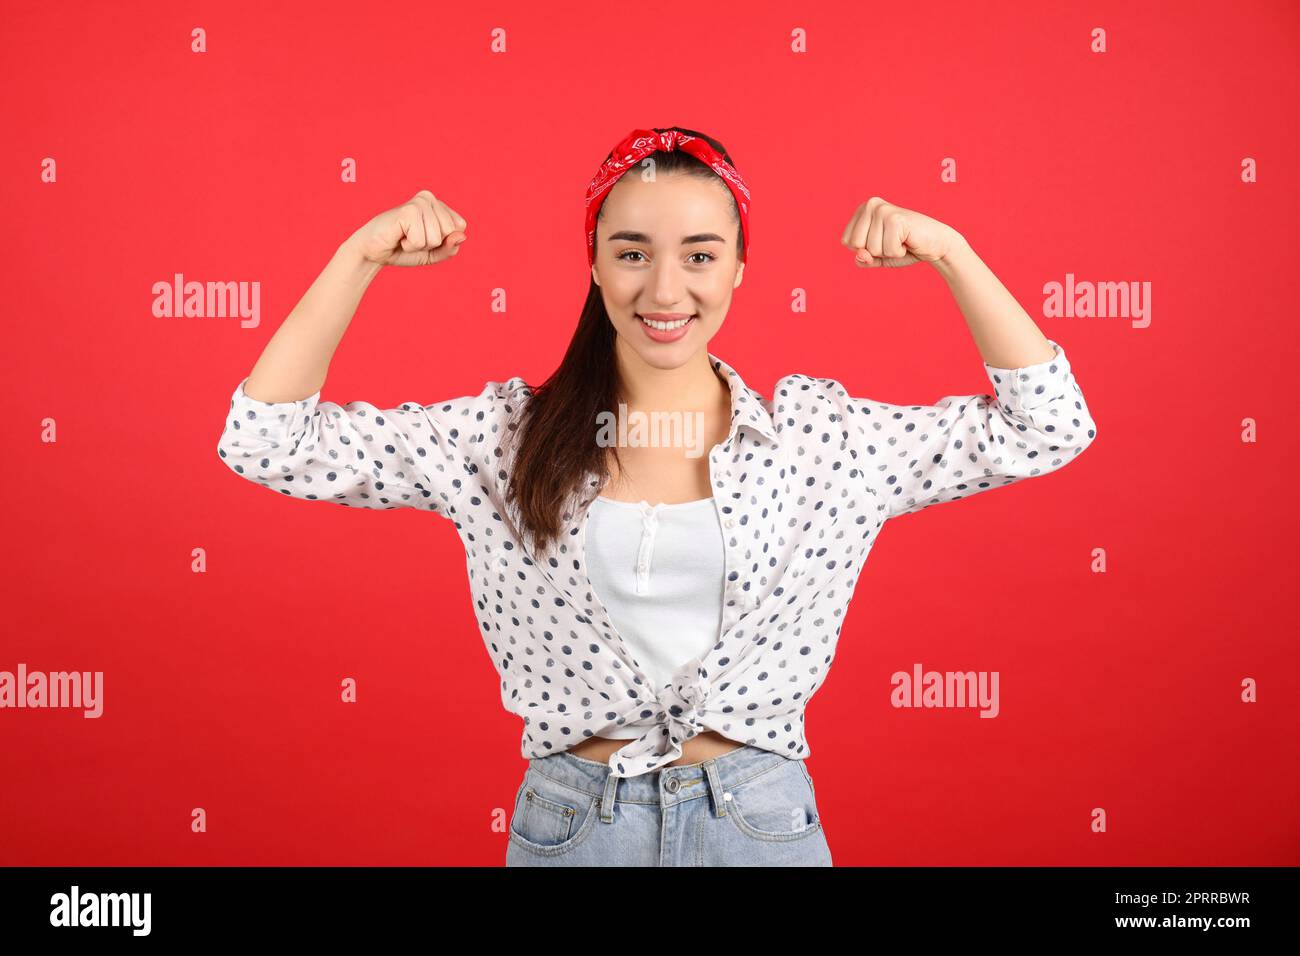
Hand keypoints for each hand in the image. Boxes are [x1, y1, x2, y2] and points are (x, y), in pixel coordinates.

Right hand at [352, 190, 467, 266]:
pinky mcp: (408, 211)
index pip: (460, 227)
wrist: (374, 252)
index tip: (424, 238)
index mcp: (438, 204)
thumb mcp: (433, 253)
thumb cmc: (403, 250)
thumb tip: (462, 236)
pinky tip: (398, 236)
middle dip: (432, 244)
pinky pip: (421, 241)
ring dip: (419, 245)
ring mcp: (418, 202)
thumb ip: (450, 248)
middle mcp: (429, 198)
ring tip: (404, 237)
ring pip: (436, 238)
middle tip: (412, 237)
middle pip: (449, 232)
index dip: (444, 241)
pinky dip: (410, 245)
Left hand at [840, 197, 961, 268]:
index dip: (864, 250)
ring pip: (871, 249)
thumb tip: (860, 254)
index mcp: (863, 210)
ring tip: (901, 240)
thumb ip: (863, 259)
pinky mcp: (896, 218)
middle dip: (875, 251)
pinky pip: (887, 250)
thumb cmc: (905, 249)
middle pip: (856, 245)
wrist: (935, 244)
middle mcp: (871, 205)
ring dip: (889, 252)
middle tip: (893, 241)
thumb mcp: (878, 257)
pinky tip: (908, 241)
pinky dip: (899, 252)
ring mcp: (883, 210)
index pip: (846, 241)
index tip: (882, 241)